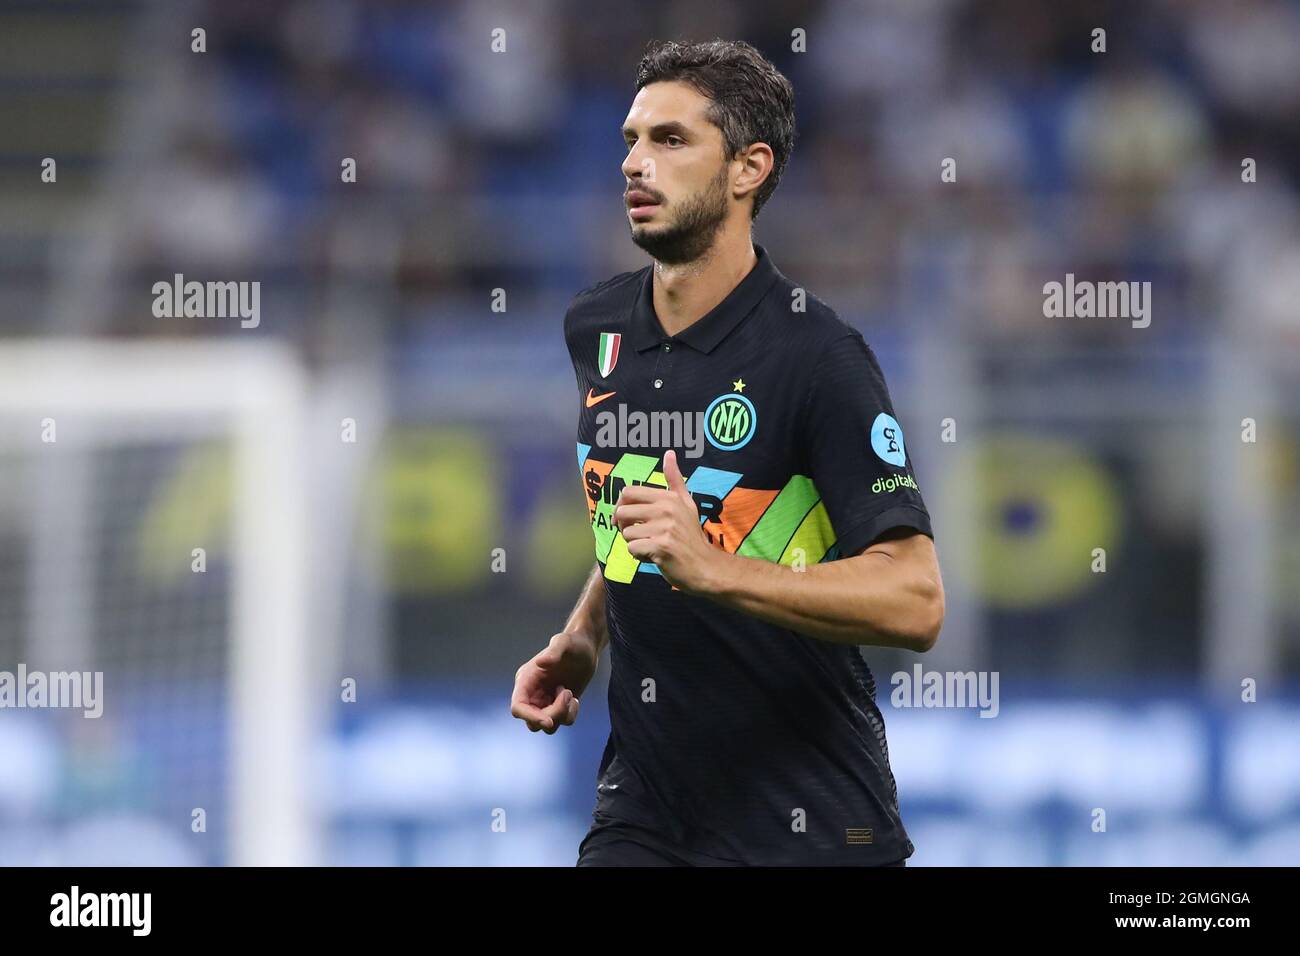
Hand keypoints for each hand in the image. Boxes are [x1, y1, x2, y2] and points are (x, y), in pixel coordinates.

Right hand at [510, 631, 597, 733]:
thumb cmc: (573, 643)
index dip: (530, 717)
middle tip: (567, 693)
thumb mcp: (564, 642)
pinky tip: (574, 699)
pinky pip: (562, 722)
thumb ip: (553, 650)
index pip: (518, 707)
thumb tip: (541, 662)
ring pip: (547, 726)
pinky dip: (570, 714)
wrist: (586, 648)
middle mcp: (532, 694)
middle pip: (533, 721)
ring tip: (569, 692)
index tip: (549, 720)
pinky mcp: (559, 706)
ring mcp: (545, 702)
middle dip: (553, 715)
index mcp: (526, 680)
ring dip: (562, 714)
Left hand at [613, 449, 719, 593]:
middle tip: (639, 535)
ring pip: (626, 534)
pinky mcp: (661, 547)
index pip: (628, 492)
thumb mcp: (686, 503)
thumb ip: (675, 479)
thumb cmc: (691, 536)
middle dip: (624, 527)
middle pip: (621, 513)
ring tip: (651, 546)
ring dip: (634, 544)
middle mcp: (666, 510)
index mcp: (668, 498)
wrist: (705, 566)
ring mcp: (664, 528)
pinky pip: (632, 549)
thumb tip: (669, 453)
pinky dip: (639, 556)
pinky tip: (654, 556)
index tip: (629, 519)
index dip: (622, 506)